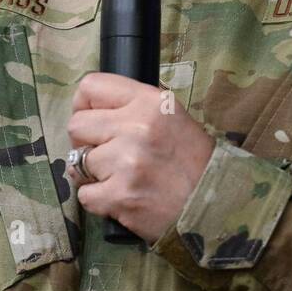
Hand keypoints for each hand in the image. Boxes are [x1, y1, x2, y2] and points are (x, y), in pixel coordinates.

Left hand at [66, 72, 215, 242]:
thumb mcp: (171, 116)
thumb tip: (92, 108)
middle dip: (85, 141)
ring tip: (120, 177)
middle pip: (77, 125)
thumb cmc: (193, 159)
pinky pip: (84, 194)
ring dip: (94, 173)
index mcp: (149, 102)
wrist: (215, 203)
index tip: (91, 118)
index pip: (91, 87)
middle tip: (104, 152)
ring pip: (78, 162)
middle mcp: (136, 127)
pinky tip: (119, 196)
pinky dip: (97, 198)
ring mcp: (126, 163)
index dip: (83, 104)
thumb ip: (134, 106)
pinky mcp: (120, 197)